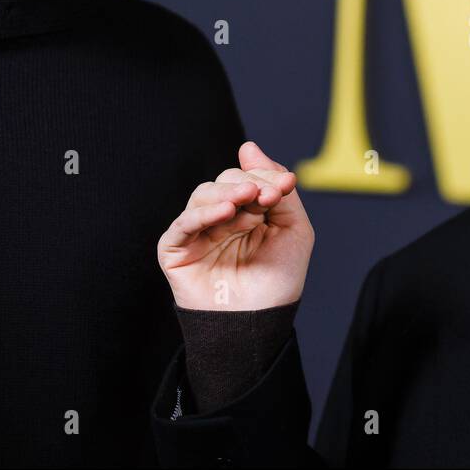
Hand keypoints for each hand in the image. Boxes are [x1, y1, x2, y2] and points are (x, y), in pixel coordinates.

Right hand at [157, 141, 313, 310]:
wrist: (260, 323)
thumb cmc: (278, 281)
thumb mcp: (293, 229)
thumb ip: (278, 190)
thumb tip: (249, 146)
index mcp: (248, 212)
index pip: (250, 178)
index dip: (267, 177)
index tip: (285, 187)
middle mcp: (221, 218)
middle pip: (226, 181)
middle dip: (249, 185)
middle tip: (268, 198)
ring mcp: (197, 233)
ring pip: (204, 195)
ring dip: (229, 195)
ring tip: (248, 206)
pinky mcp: (175, 250)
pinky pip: (182, 223)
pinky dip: (203, 213)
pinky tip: (225, 213)